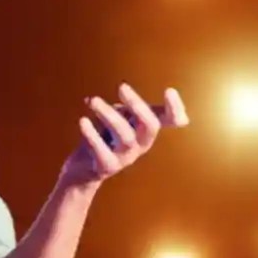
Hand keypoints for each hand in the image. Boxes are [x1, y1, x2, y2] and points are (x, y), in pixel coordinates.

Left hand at [59, 83, 189, 187]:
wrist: (83, 171)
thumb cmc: (106, 140)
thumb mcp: (120, 119)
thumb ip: (128, 106)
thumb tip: (126, 89)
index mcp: (146, 130)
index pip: (170, 121)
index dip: (174, 108)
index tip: (169, 90)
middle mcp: (141, 144)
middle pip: (150, 126)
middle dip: (138, 105)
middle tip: (122, 86)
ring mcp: (125, 158)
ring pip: (125, 136)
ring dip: (109, 115)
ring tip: (94, 101)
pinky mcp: (106, 167)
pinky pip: (102, 151)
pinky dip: (93, 135)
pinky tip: (83, 121)